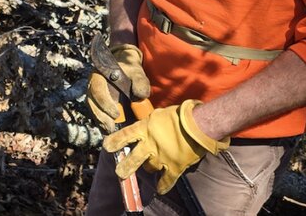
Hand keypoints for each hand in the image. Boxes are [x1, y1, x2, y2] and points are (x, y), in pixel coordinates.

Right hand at [86, 42, 151, 130]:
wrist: (125, 68)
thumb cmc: (130, 70)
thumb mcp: (137, 72)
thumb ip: (140, 82)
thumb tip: (140, 96)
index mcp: (99, 75)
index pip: (97, 89)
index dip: (104, 103)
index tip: (116, 114)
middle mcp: (92, 84)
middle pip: (91, 102)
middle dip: (101, 116)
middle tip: (111, 128)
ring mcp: (93, 94)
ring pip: (92, 109)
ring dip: (100, 121)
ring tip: (110, 131)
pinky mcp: (96, 102)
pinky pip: (96, 112)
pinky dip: (101, 121)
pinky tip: (109, 130)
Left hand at [105, 100, 228, 194]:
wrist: (199, 124)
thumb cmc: (179, 115)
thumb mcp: (158, 115)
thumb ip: (148, 124)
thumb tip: (142, 127)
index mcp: (144, 128)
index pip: (125, 135)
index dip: (115, 142)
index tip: (107, 147)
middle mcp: (150, 144)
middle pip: (133, 158)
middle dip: (125, 167)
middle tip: (120, 173)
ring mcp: (162, 156)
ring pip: (150, 168)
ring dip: (149, 169)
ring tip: (148, 170)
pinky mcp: (175, 166)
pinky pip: (167, 179)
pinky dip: (164, 185)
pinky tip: (160, 190)